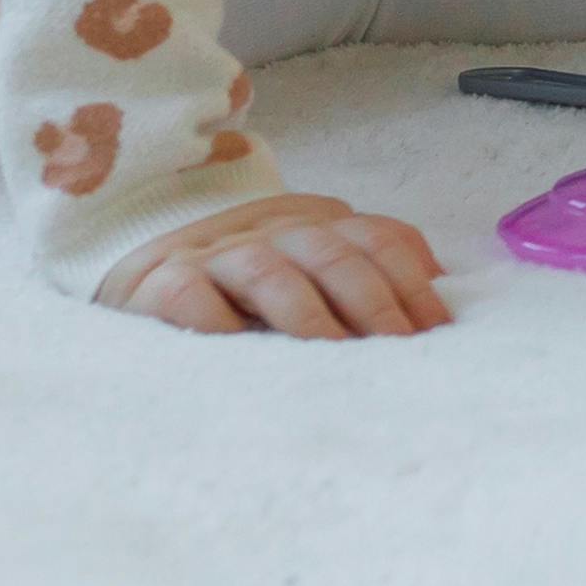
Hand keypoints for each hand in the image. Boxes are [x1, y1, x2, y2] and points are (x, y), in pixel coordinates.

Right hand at [97, 190, 452, 336]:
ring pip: (270, 273)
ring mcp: (218, 254)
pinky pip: (192, 297)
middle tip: (397, 351)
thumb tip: (441, 307)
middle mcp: (274, 232)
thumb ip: (366, 276)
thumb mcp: (312, 268)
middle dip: (373, 302)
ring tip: (335, 359)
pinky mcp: (163, 282)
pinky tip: (242, 355)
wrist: (144, 250)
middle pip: (333, 255)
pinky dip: (220, 324)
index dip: (411, 283)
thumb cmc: (248, 280)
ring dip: (308, 316)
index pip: (378, 239)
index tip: (437, 331)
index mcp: (319, 226)